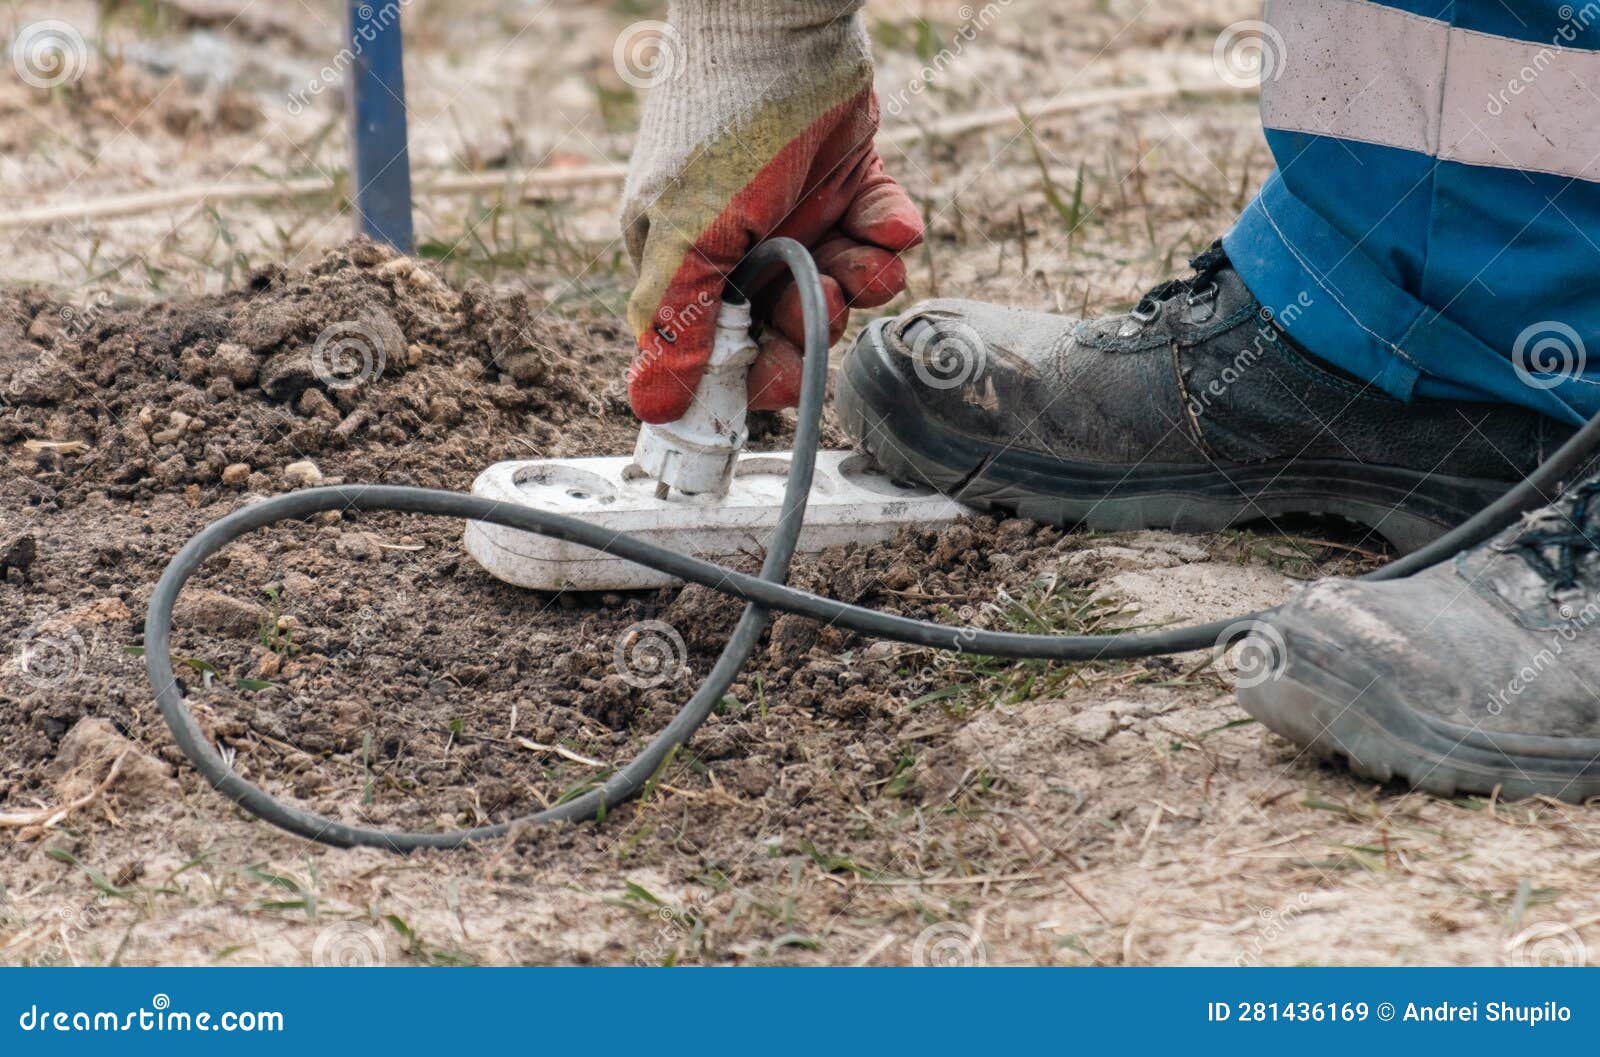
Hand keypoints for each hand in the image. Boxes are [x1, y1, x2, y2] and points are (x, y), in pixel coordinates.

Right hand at [621, 1, 922, 423]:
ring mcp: (792, 212)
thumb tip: (650, 406)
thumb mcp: (693, 230)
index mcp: (680, 257)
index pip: (716, 345)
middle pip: (785, 322)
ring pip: (839, 282)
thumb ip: (678, 319)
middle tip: (829, 299)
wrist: (786, 25)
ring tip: (872, 253)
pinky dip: (888, 229)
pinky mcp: (843, 182)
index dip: (755, 368)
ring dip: (863, 278)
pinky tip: (887, 214)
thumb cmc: (725, 124)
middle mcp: (737, 242)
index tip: (788, 375)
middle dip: (815, 318)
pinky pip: (874, 233)